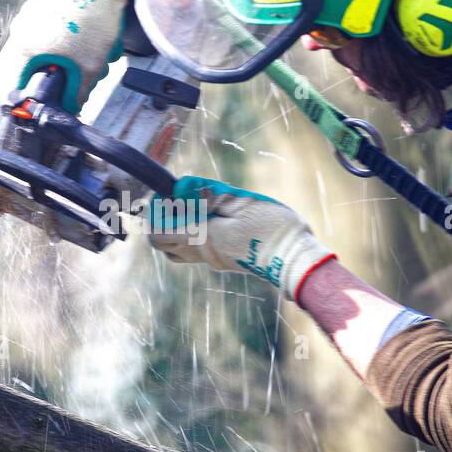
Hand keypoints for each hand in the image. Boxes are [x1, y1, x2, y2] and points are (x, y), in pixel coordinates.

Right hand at [0, 0, 138, 112]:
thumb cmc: (93, 16)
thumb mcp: (90, 65)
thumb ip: (78, 92)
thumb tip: (72, 107)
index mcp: (24, 48)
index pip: (17, 85)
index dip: (34, 100)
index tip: (50, 105)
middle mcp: (23, 28)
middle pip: (41, 66)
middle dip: (68, 74)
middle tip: (90, 73)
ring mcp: (34, 11)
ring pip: (55, 46)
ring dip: (80, 53)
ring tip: (104, 48)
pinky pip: (61, 27)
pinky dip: (80, 34)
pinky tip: (102, 31)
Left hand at [148, 176, 335, 300]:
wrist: (295, 259)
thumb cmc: (272, 228)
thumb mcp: (241, 202)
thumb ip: (210, 195)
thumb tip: (183, 189)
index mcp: (203, 239)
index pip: (158, 233)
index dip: (156, 213)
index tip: (167, 194)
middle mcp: (203, 254)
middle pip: (163, 246)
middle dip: (162, 222)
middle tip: (178, 201)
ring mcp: (213, 261)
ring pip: (177, 252)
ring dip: (176, 230)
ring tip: (194, 210)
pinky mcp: (223, 262)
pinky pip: (195, 251)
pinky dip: (193, 234)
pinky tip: (212, 219)